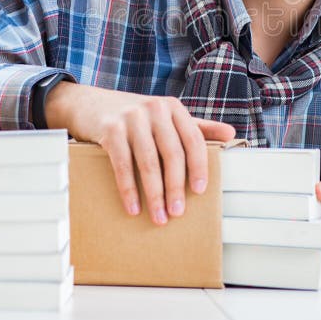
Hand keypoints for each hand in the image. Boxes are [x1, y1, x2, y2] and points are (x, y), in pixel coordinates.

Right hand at [44, 82, 235, 224]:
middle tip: (177, 212)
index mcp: (173, 107)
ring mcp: (131, 118)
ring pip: (148, 162)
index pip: (193, 139)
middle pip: (172, 154)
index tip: (200, 191)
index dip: (198, 166)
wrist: (89, 103)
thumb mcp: (165, 116)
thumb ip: (197, 126)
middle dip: (176, 187)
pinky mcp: (110, 129)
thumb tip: (231, 134)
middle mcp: (154, 109)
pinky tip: (133, 207)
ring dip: (154, 194)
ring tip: (158, 216)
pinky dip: (129, 189)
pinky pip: (123, 164)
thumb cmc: (133, 115)